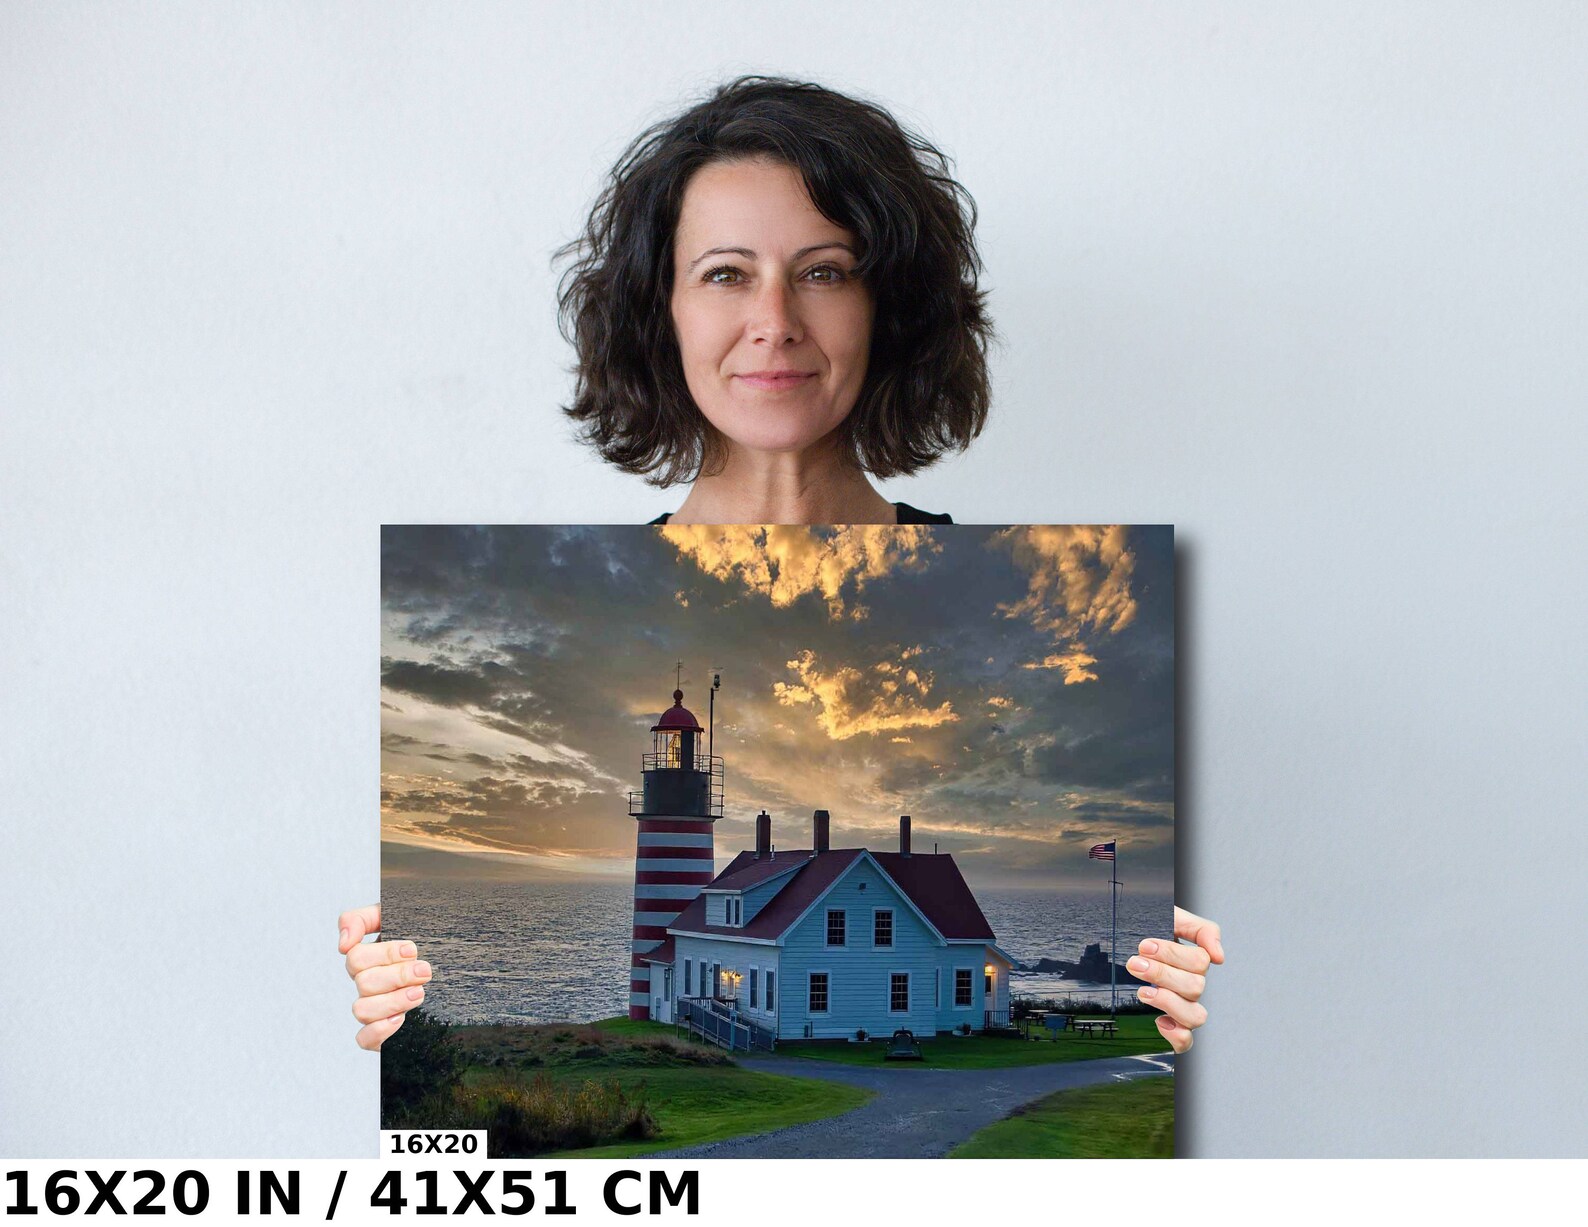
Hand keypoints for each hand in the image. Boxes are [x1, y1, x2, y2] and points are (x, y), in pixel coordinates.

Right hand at [338, 904, 431, 1050]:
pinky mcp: (382, 1033)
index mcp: (369, 959)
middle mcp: (368, 984)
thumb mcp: (397, 917)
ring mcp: (374, 1008)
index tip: (413, 950)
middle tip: (425, 971)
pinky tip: (401, 1019)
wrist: (457, 966)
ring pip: (362, 1010)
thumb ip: (362, 919)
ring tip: (419, 993)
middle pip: (363, 983)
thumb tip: (343, 943)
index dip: (384, 954)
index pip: (356, 958)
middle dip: (397, 976)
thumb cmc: (425, 938)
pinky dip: (379, 1030)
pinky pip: (364, 1039)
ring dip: (392, 1001)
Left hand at [1130, 906, 1223, 1053]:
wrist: (1126, 939)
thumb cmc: (1151, 931)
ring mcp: (1184, 1006)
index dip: (1172, 954)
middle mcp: (1192, 985)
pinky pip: (1186, 1042)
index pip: (1199, 962)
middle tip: (1135, 963)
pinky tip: (1159, 1020)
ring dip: (1168, 1003)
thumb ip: (1201, 929)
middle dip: (1161, 974)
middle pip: (1195, 987)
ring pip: (1196, 1016)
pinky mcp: (1172, 1025)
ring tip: (1143, 992)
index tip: (1144, 945)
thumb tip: (1219, 956)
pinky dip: (1176, 1035)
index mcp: (1194, 961)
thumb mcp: (1173, 917)